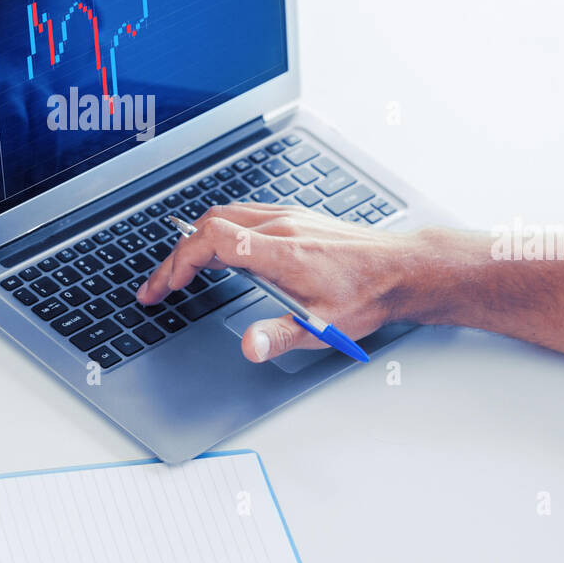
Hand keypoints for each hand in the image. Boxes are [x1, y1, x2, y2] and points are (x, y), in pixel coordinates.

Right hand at [137, 203, 414, 362]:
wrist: (402, 268)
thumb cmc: (368, 294)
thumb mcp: (324, 325)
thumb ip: (279, 336)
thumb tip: (247, 347)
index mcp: (282, 250)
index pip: (212, 240)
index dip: (179, 261)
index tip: (165, 289)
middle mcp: (282, 225)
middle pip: (209, 225)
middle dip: (177, 257)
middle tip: (161, 287)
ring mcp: (290, 217)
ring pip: (225, 216)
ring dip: (195, 241)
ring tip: (181, 272)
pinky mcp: (297, 217)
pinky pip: (245, 215)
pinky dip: (219, 232)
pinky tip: (220, 254)